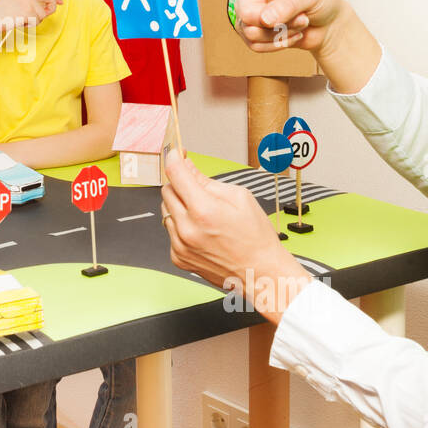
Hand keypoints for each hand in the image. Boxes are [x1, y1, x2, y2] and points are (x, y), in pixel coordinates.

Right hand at [0, 0, 62, 41]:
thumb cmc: (5, 11)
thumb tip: (52, 2)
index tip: (60, 2)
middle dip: (52, 7)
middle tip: (48, 13)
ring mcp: (28, 1)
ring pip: (43, 13)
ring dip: (35, 19)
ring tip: (23, 18)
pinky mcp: (28, 11)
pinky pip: (37, 21)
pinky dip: (30, 24)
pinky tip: (20, 22)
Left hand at [160, 150, 311, 323]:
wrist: (260, 273)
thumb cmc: (256, 238)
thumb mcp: (239, 198)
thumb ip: (207, 181)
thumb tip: (187, 166)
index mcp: (203, 210)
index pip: (175, 174)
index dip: (174, 158)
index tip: (176, 154)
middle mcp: (187, 229)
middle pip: (167, 190)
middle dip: (180, 183)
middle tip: (197, 186)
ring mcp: (180, 245)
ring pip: (166, 211)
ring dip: (180, 205)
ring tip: (204, 214)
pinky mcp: (178, 257)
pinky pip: (170, 231)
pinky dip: (181, 226)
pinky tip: (201, 231)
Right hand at [191, 0, 347, 55]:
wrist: (328, 26)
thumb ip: (286, 4)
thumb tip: (265, 19)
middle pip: (243, 14)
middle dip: (269, 22)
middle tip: (292, 19)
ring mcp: (249, 17)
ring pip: (249, 34)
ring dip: (279, 34)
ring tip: (297, 23)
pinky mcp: (253, 36)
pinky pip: (257, 47)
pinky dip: (279, 46)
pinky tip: (292, 35)